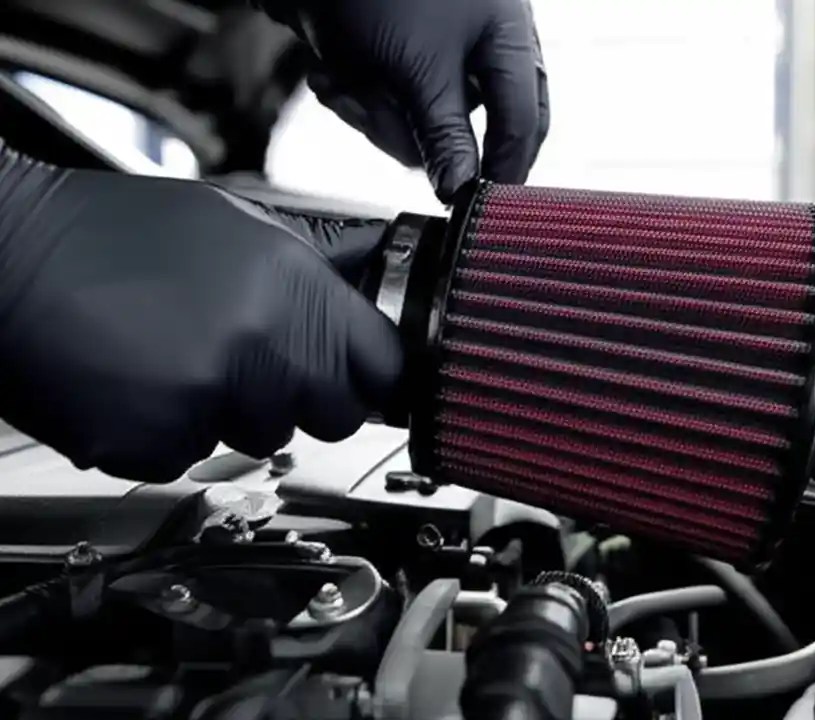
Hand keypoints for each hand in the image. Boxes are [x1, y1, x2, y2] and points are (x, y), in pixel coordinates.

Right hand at [0, 144, 402, 481]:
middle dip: (306, 394)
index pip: (385, 363)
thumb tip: (375, 293)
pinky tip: (142, 384)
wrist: (4, 256)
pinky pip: (195, 458)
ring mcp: (206, 399)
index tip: (363, 373)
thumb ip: (315, 267)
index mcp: (289, 283)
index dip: (373, 371)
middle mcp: (258, 343)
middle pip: (337, 413)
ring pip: (266, 439)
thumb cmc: (107, 235)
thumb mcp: (234, 223)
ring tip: (180, 356)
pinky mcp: (153, 443)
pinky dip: (173, 434)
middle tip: (253, 359)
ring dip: (236, 413)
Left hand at [260, 0, 549, 203]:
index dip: (501, 170)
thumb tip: (463, 190)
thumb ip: (447, 135)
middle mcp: (475, 52)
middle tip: (376, 112)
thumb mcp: (421, 70)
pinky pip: (379, 103)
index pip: (522, 126)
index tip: (473, 209)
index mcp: (506, 46)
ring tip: (345, 81)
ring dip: (369, 111)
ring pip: (411, 125)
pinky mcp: (388, 56)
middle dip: (407, 132)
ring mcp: (430, 54)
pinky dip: (350, 93)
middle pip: (458, 133)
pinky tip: (330, 71)